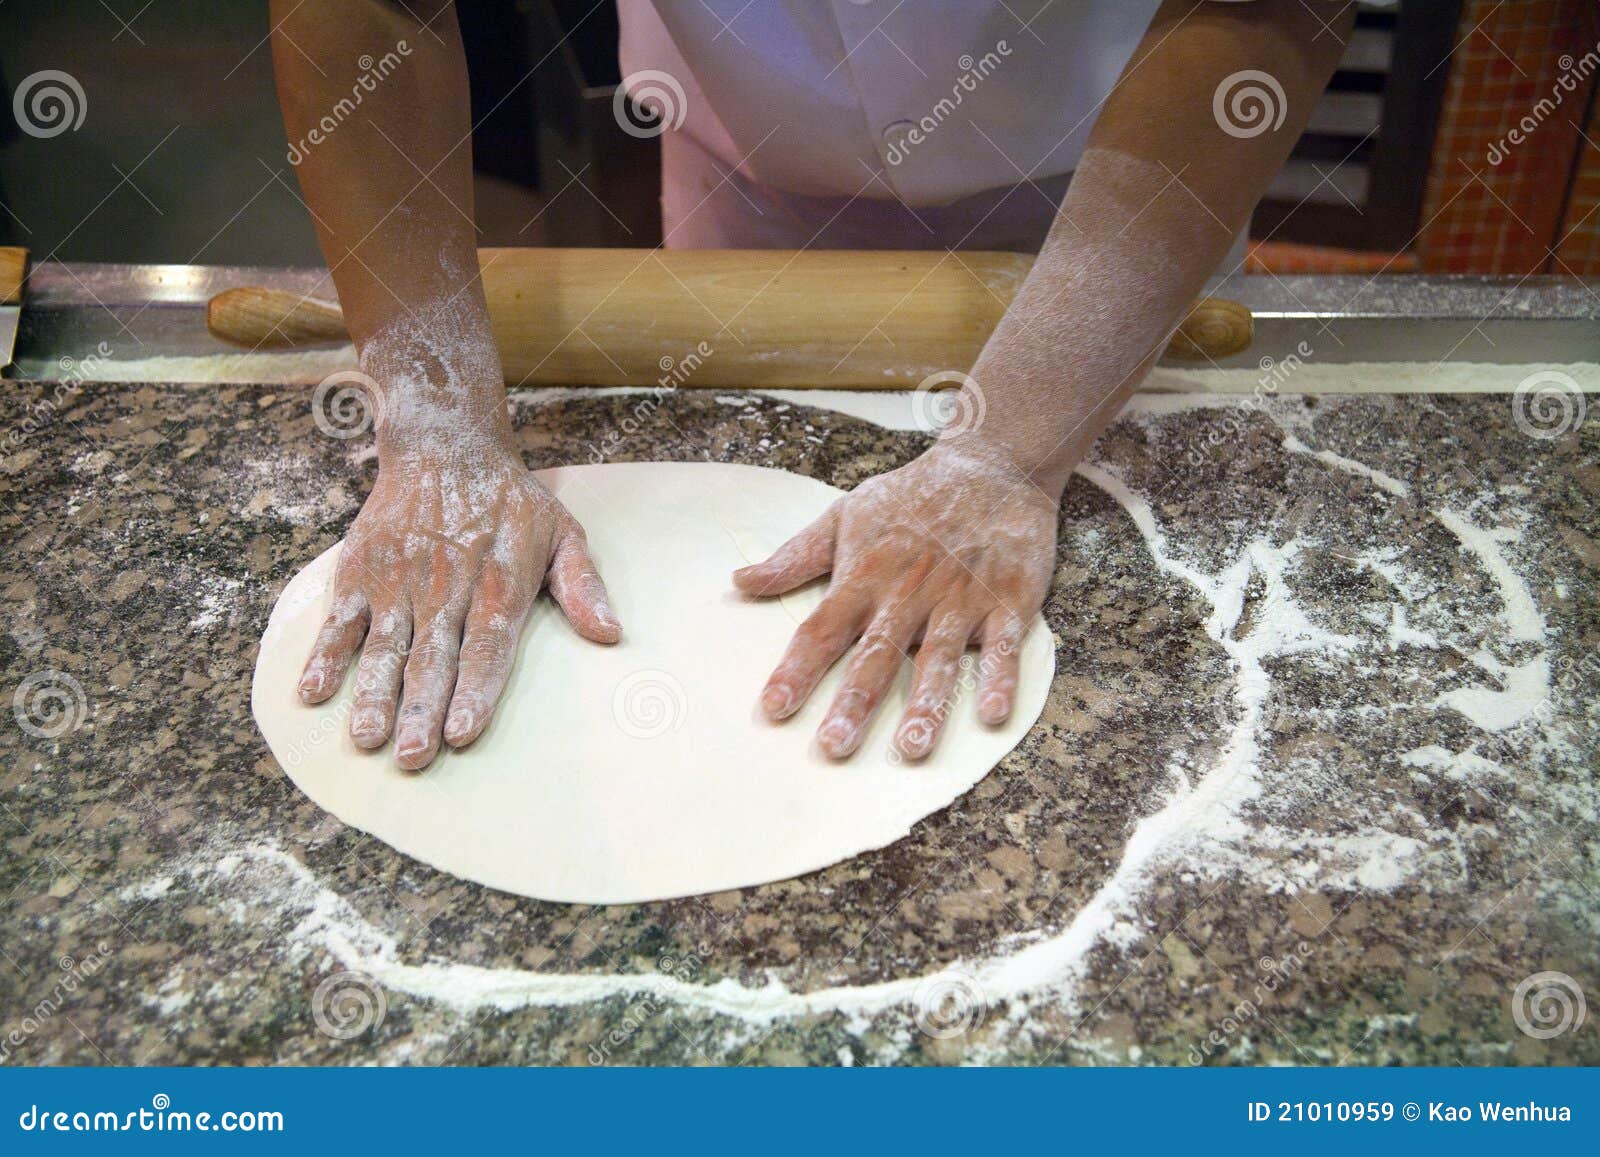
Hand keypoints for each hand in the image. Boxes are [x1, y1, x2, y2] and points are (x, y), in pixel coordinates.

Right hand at [296, 437, 619, 769]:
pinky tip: (314, 693)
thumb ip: (582, 587)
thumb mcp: (562, 533)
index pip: (486, 646)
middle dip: (421, 709)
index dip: (474, 690)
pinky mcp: (362, 569)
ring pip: (385, 646)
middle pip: (433, 657)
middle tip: (413, 757)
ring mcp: (399, 579)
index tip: (462, 732)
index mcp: (498, 583)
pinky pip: (341, 619)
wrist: (445, 445)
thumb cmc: (511, 501)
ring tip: (367, 738)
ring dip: (373, 695)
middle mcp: (446, 585)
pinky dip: (325, 656)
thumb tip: (611, 635)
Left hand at [734, 441, 1056, 760]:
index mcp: (866, 576)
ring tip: (912, 747)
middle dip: (855, 702)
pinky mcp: (1008, 601)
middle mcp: (909, 593)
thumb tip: (740, 582)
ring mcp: (960, 598)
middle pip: (877, 654)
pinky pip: (1004, 647)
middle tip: (836, 747)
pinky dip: (999, 680)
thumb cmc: (912, 497)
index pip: (823, 629)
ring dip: (926, 704)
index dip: (797, 670)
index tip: (773, 709)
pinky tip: (992, 715)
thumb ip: (796, 557)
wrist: (992, 465)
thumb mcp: (845, 515)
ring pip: (939, 658)